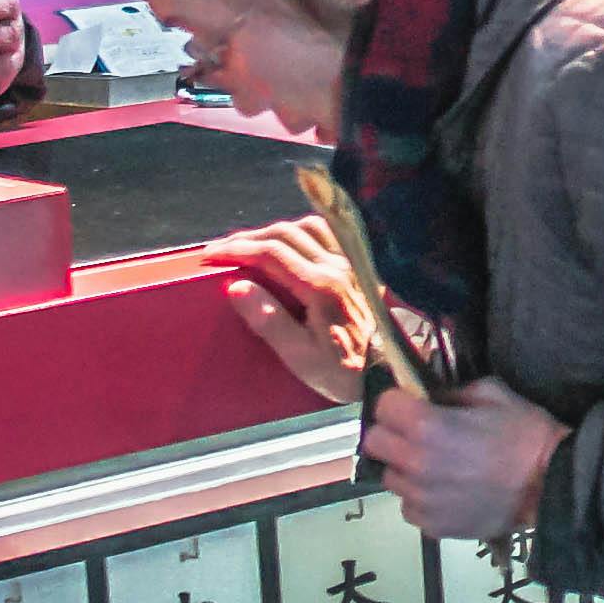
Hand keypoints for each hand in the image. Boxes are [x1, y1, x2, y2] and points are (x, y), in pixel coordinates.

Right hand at [211, 217, 367, 404]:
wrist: (393, 374)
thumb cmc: (344, 371)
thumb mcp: (301, 356)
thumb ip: (269, 321)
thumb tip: (236, 287)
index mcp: (320, 286)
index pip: (271, 253)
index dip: (236, 250)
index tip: (210, 256)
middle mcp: (337, 266)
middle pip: (286, 234)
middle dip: (249, 238)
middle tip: (222, 251)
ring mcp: (351, 264)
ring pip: (308, 228)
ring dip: (275, 231)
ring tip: (251, 246)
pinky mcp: (359, 268)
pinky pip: (328, 234)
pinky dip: (301, 231)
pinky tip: (290, 243)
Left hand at [362, 374, 564, 536]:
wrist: (552, 486)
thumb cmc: (525, 434)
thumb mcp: (492, 393)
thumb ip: (452, 392)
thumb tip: (432, 397)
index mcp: (427, 426)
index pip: (383, 406)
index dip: (398, 401)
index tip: (412, 404)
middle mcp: (415, 463)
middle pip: (374, 443)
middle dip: (392, 432)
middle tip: (418, 434)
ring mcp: (420, 499)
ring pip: (390, 477)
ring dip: (406, 468)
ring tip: (437, 466)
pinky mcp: (431, 525)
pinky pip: (409, 506)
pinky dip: (421, 498)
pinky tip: (447, 491)